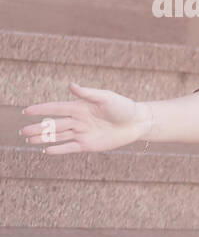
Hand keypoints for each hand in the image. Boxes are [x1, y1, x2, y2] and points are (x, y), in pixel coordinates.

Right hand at [19, 83, 150, 153]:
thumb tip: (71, 85)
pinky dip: (60, 149)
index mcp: (79, 107)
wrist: (138, 122)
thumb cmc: (123, 107)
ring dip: (44, 138)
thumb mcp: (106, 98)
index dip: (41, 110)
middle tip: (22, 132)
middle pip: (54, 125)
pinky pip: (71, 147)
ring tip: (29, 141)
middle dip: (38, 128)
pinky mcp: (89, 145)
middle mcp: (78, 120)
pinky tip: (47, 151)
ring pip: (59, 136)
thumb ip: (88, 93)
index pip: (56, 108)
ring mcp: (83, 133)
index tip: (26, 111)